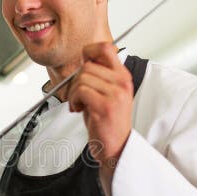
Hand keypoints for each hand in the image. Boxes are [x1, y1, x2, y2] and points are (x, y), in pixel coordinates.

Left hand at [67, 42, 132, 167]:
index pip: (106, 48)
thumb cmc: (107, 122)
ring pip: (82, 78)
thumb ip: (99, 76)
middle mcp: (122, 82)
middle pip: (87, 65)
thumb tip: (84, 60)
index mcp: (123, 77)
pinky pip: (80, 91)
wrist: (116, 147)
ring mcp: (115, 94)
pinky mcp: (105, 106)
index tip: (84, 65)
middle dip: (76, 81)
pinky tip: (78, 109)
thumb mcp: (107, 93)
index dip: (89, 52)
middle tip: (79, 96)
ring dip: (74, 93)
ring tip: (80, 104)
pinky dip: (73, 100)